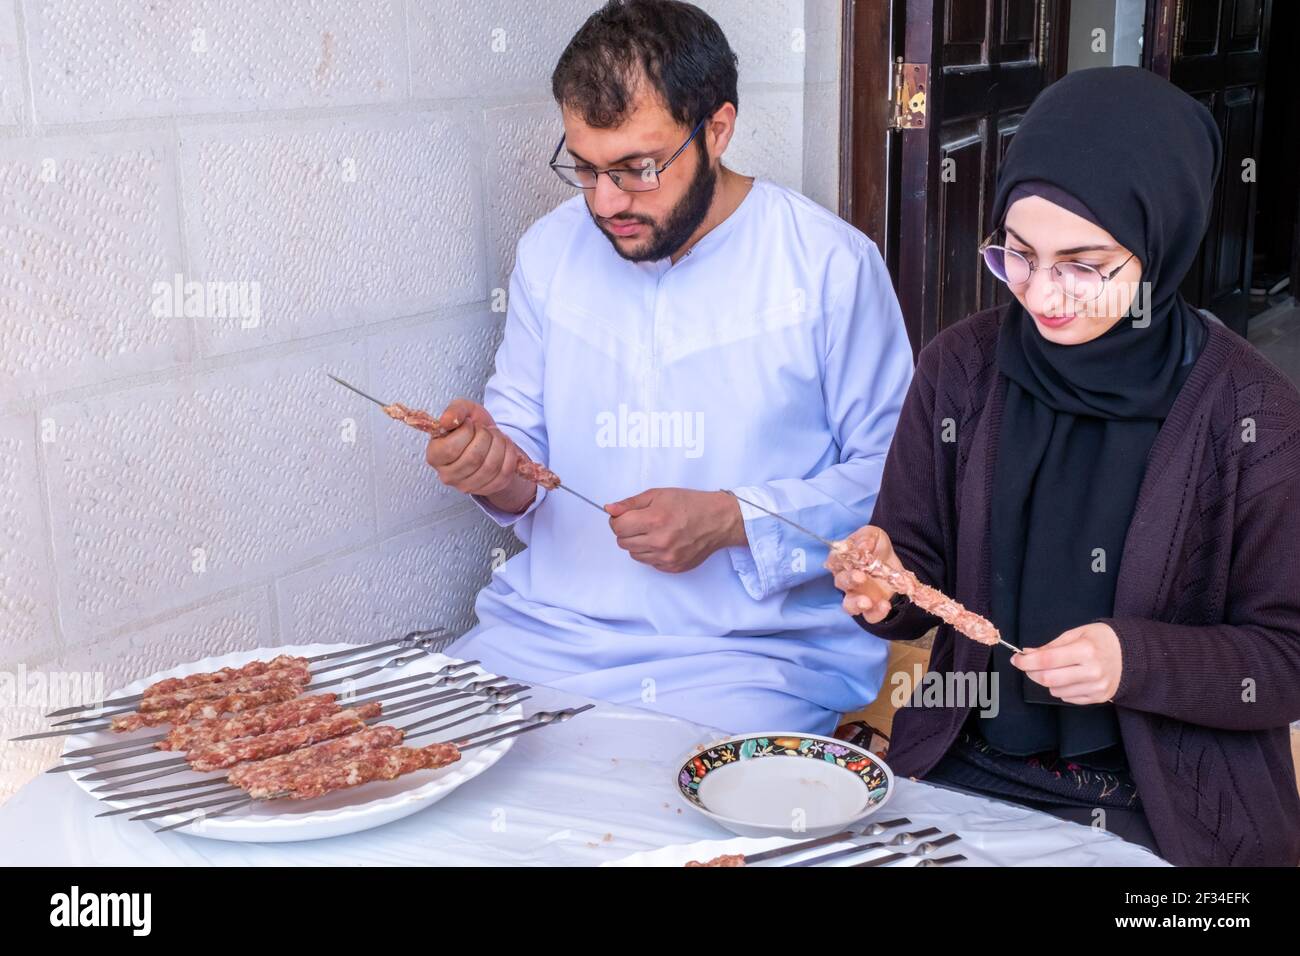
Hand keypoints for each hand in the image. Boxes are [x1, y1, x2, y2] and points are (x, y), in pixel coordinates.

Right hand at [423, 399, 534, 513]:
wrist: (489, 440)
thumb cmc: (472, 426)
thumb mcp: (463, 410)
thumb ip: (455, 410)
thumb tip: (447, 421)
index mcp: (435, 455)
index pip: (451, 449)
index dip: (466, 432)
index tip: (470, 423)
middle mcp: (447, 475)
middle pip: (474, 458)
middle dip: (486, 437)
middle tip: (486, 430)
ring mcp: (467, 486)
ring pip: (491, 466)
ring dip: (499, 444)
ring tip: (496, 436)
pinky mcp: (487, 490)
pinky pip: (504, 473)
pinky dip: (509, 455)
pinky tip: (505, 446)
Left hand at [605, 488, 745, 573]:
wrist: (718, 520)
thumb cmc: (691, 504)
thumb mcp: (658, 495)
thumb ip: (630, 503)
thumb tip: (609, 509)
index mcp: (654, 520)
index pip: (617, 527)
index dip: (617, 520)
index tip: (625, 516)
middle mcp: (659, 541)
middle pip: (622, 542)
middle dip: (627, 531)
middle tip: (641, 522)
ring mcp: (666, 557)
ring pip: (634, 554)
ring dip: (638, 543)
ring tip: (654, 531)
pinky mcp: (672, 567)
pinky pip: (649, 563)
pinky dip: (651, 553)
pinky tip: (664, 541)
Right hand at [827, 525, 903, 622]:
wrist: (893, 565)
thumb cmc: (876, 548)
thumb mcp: (873, 535)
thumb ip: (866, 537)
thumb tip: (864, 546)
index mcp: (842, 561)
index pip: (834, 560)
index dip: (837, 559)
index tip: (848, 556)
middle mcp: (846, 580)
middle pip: (840, 582)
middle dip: (849, 580)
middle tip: (860, 577)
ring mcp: (857, 596)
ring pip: (849, 605)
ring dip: (856, 603)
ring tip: (867, 602)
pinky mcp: (871, 608)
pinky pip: (869, 616)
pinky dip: (876, 613)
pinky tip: (885, 606)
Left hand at [1011, 622, 1121, 704]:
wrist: (1132, 655)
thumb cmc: (1101, 640)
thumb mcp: (1077, 633)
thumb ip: (1051, 646)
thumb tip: (1027, 654)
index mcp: (1085, 650)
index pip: (1046, 661)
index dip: (1026, 661)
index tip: (1016, 659)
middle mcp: (1092, 671)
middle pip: (1048, 679)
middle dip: (1031, 673)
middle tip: (1028, 665)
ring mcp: (1096, 687)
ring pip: (1055, 691)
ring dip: (1048, 681)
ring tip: (1057, 669)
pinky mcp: (1098, 698)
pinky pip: (1067, 698)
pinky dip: (1061, 689)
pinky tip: (1069, 678)